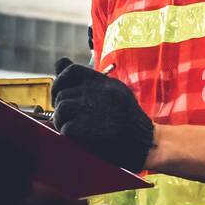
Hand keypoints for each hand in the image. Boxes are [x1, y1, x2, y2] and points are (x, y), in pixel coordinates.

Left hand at [52, 57, 154, 171]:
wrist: (145, 140)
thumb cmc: (128, 117)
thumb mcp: (114, 90)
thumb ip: (86, 78)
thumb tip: (60, 63)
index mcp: (103, 81)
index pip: (71, 70)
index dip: (60, 80)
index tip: (60, 92)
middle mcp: (96, 91)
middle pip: (63, 92)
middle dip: (60, 105)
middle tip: (68, 116)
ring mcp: (92, 108)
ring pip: (61, 108)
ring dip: (61, 119)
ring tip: (71, 126)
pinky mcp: (87, 128)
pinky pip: (65, 127)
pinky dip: (67, 133)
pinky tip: (77, 136)